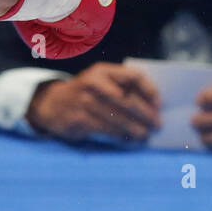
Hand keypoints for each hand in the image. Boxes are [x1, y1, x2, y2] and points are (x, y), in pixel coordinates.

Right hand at [25, 62, 160, 142]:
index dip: (149, 90)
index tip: (159, 103)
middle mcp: (93, 83)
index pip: (133, 76)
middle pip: (127, 99)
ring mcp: (84, 101)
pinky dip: (120, 136)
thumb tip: (153, 104)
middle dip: (145, 114)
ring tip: (145, 135)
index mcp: (103, 70)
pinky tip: (129, 140)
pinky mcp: (80, 119)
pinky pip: (106, 129)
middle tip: (157, 124)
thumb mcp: (100, 81)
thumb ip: (122, 87)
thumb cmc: (86, 93)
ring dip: (135, 128)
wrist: (53, 103)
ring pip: (118, 117)